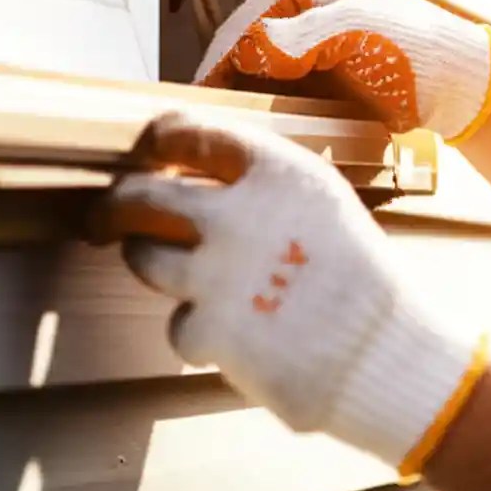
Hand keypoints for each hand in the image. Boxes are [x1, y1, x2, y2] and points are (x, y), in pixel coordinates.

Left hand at [88, 112, 481, 471]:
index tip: (145, 152)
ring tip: (164, 267)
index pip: (185, 132)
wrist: (385, 358)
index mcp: (275, 171)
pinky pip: (176, 321)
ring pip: (142, 256)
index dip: (156, 141)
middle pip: (140, 195)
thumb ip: (261, 186)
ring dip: (144, 258)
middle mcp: (237, 214)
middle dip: (114, 204)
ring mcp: (215, 274)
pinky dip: (195, 327)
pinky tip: (232, 331)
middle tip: (104, 213)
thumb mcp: (322, 204)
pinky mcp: (205, 330)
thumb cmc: (362, 280)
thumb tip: (193, 175)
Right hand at [195, 0, 490, 142]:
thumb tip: (251, 42)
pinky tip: (266, 137)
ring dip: (245, 104)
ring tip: (232, 139)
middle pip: (240, 53)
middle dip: (225, 90)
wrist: (461, 83)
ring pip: (255, 74)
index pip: (236, 31)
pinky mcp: (317, 68)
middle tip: (210, 133)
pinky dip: (270, 112)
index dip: (213, 72)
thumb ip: (301, 35)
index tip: (195, 113)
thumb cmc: (416, 50)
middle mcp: (292, 5)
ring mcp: (304, 37)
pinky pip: (278, 91)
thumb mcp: (355, 32)